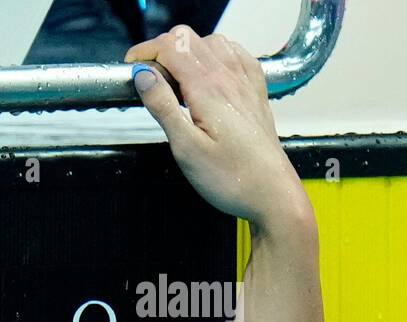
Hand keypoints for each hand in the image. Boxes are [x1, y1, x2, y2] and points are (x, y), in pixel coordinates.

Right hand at [126, 26, 308, 231]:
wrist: (275, 198)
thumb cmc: (233, 180)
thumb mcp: (186, 148)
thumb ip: (162, 106)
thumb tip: (143, 75)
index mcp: (209, 90)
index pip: (170, 46)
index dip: (144, 52)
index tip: (132, 69)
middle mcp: (231, 81)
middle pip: (189, 39)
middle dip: (162, 49)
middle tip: (150, 77)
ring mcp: (247, 87)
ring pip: (214, 44)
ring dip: (190, 51)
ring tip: (177, 78)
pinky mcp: (257, 99)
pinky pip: (241, 59)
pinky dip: (221, 55)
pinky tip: (214, 72)